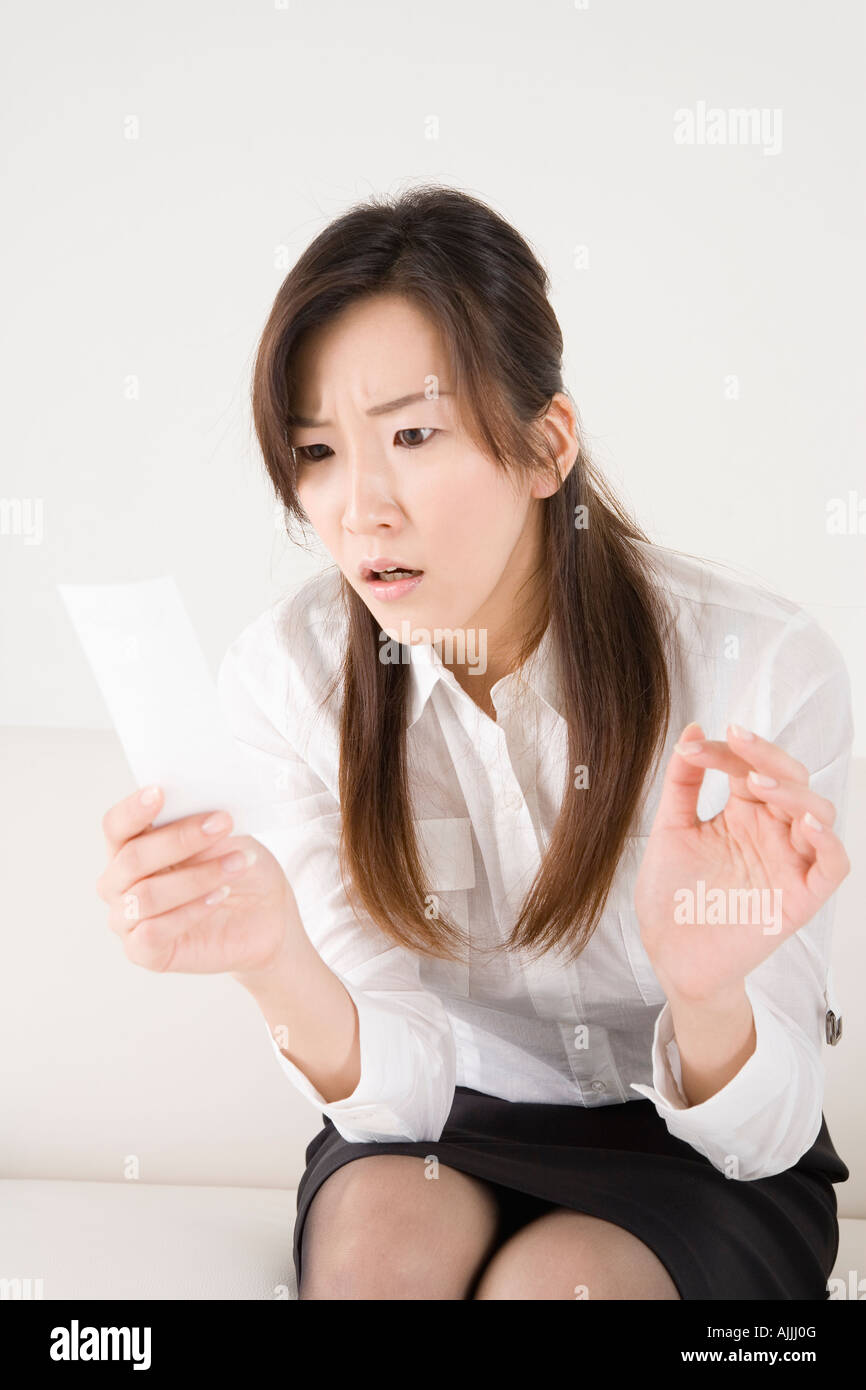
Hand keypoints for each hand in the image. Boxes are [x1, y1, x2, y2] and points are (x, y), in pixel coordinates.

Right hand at [97, 785, 304, 975]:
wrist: (267, 914)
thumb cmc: (238, 868)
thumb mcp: (226, 836)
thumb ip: (201, 821)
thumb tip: (195, 803)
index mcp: (131, 846)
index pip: (116, 826)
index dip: (133, 810)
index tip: (160, 792)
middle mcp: (120, 883)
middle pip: (132, 858)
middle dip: (180, 839)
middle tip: (222, 824)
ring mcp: (128, 919)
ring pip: (145, 895)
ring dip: (197, 876)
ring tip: (237, 863)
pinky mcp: (144, 951)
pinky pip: (153, 931)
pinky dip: (190, 911)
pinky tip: (219, 896)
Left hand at [634, 722, 849, 1003]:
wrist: (669, 954)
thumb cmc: (673, 897)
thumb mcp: (670, 830)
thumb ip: (683, 784)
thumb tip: (692, 731)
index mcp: (742, 814)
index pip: (749, 767)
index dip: (727, 752)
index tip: (693, 748)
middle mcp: (770, 833)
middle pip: (791, 780)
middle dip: (767, 755)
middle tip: (738, 742)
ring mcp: (788, 863)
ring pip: (817, 814)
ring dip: (793, 792)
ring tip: (758, 783)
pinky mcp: (799, 898)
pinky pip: (832, 866)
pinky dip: (826, 843)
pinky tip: (803, 825)